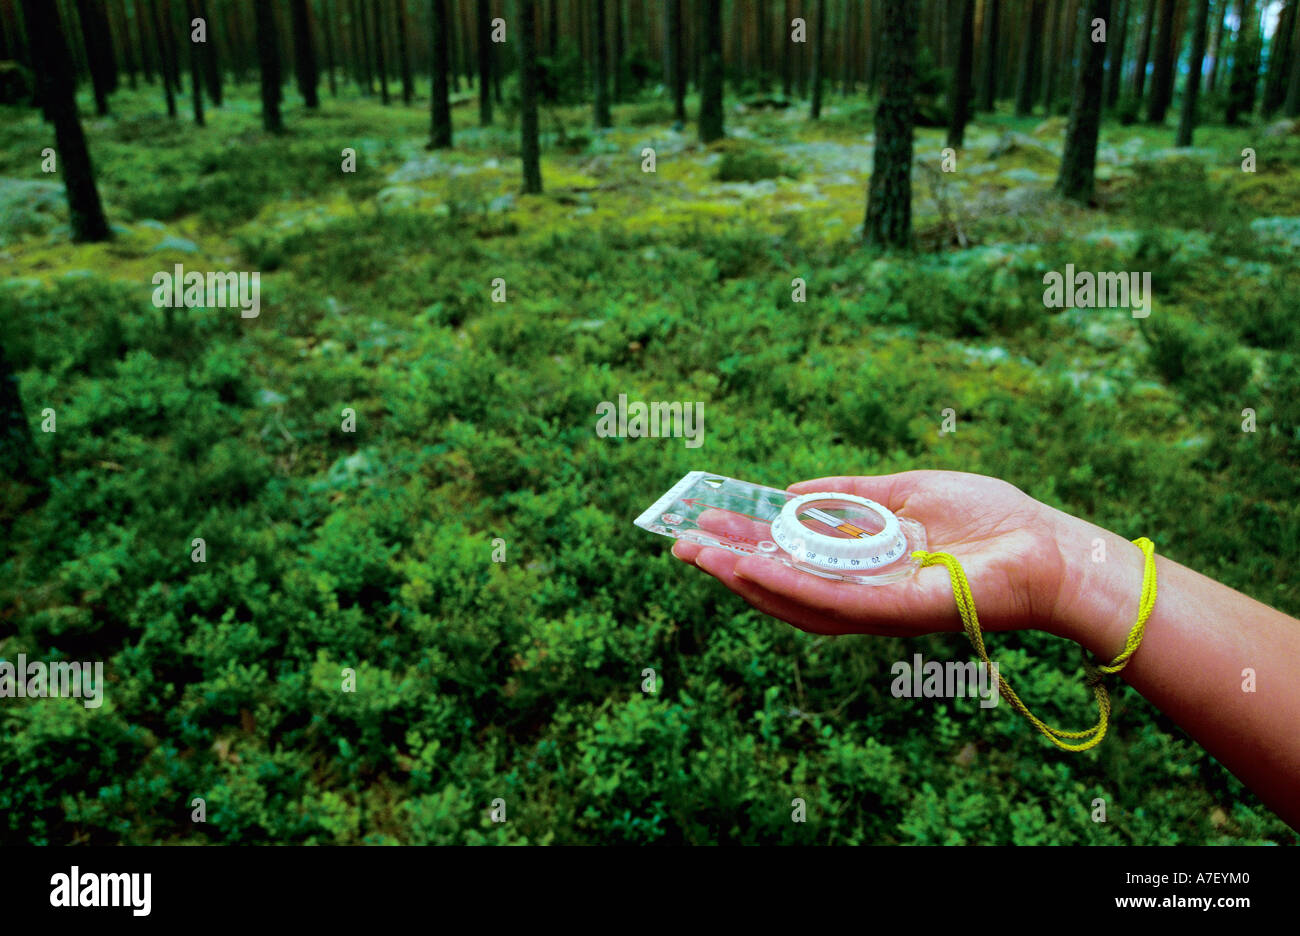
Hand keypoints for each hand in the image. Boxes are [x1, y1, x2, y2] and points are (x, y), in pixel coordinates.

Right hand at [670, 470, 1073, 637]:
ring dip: (743, 576)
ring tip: (698, 554)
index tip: (704, 520)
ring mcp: (876, 606)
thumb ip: (849, 494)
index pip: (792, 556)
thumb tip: (790, 492)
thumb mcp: (905, 492)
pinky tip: (749, 566)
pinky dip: (787, 584)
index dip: (745, 541)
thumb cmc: (988, 520)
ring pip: (795, 598)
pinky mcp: (896, 612)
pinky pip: (831, 600)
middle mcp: (862, 592)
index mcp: (863, 565)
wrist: (1049, 551)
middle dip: (729, 562)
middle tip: (680, 542)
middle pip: (782, 582)